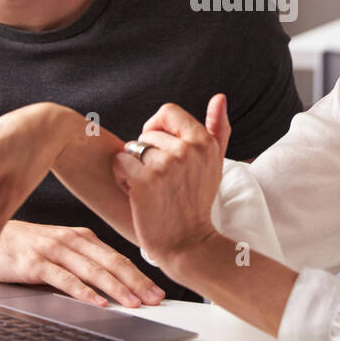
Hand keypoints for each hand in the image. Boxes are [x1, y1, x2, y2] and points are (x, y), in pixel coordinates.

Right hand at [0, 220, 164, 307]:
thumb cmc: (18, 246)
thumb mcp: (56, 250)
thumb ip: (79, 263)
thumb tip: (108, 286)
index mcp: (79, 236)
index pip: (116, 257)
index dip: (139, 275)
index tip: (156, 291)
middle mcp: (70, 240)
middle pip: (111, 262)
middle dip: (137, 282)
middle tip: (156, 299)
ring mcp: (53, 249)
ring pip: (93, 270)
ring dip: (117, 288)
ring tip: (134, 303)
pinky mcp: (34, 262)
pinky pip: (63, 278)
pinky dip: (83, 290)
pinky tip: (97, 302)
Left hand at [111, 94, 229, 268]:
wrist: (187, 243)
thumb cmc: (197, 202)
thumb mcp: (215, 164)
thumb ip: (218, 129)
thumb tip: (219, 97)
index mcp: (204, 142)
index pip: (168, 112)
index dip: (158, 127)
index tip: (160, 149)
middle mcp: (187, 150)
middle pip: (148, 133)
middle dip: (146, 153)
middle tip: (157, 179)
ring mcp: (166, 165)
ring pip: (132, 148)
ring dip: (133, 167)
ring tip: (148, 187)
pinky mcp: (145, 181)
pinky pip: (120, 162)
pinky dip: (121, 176)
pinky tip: (134, 192)